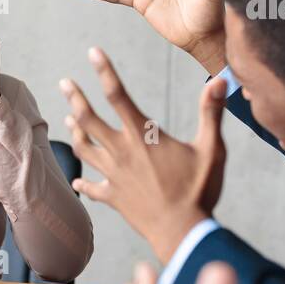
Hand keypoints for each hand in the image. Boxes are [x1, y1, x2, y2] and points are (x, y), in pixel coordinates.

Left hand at [61, 48, 226, 262]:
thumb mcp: (211, 149)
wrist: (181, 232)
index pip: (118, 95)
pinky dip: (83, 183)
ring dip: (75, 133)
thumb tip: (220, 80)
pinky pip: (91, 187)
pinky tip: (76, 181)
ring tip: (69, 120)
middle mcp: (121, 152)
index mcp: (142, 136)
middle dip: (74, 98)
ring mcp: (113, 175)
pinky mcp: (112, 197)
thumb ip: (211, 113)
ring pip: (84, 149)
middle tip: (64, 82)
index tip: (93, 52)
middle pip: (88, 119)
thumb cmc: (199, 190)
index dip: (104, 71)